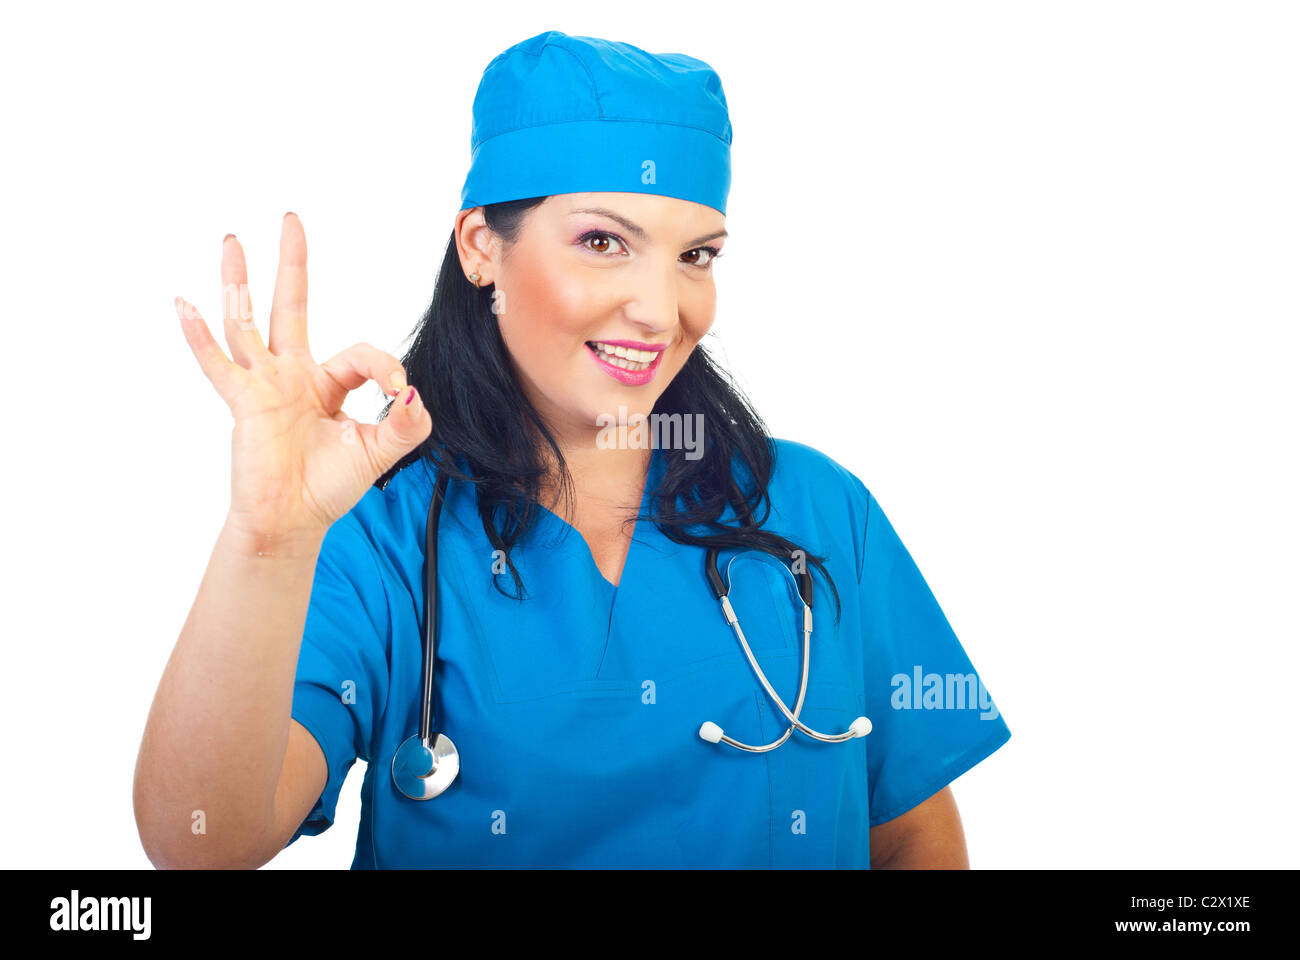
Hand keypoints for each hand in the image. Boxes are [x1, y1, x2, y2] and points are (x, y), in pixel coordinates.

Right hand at [176, 213, 431, 539]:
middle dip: (293, 264)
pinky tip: (184, 304)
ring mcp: (264, 385)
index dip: (385, 367)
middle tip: (292, 219)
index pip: (360, 355)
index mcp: (327, 384)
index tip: (398, 392)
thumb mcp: (378, 453)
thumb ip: (404, 425)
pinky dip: (200, 336)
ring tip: (232, 239)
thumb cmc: (327, 487)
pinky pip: (219, 364)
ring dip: (239, 281)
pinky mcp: (244, 403)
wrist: (291, 522)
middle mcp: (292, 376)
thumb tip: (414, 395)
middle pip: (291, 306)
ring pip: (248, 322)